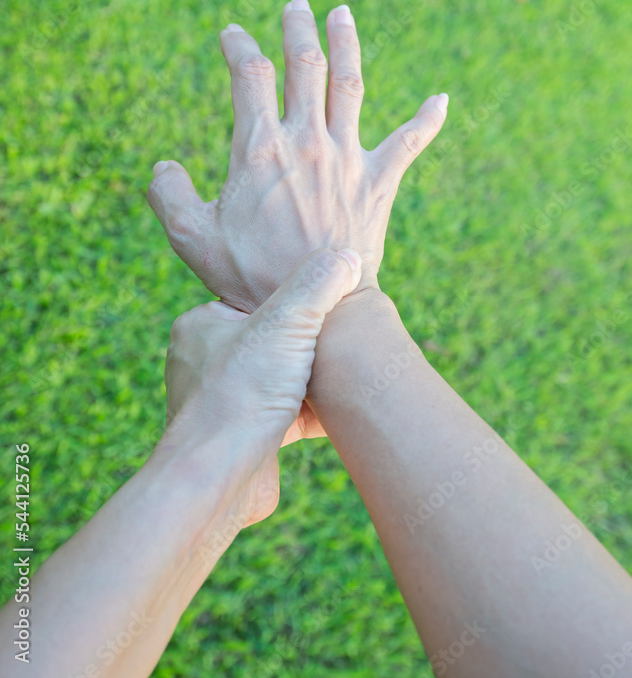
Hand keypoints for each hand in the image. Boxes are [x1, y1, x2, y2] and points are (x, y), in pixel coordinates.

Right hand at [147, 0, 447, 312]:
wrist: (316, 306)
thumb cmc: (249, 276)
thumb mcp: (191, 238)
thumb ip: (169, 196)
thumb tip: (162, 166)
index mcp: (260, 148)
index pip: (249, 74)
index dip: (238, 46)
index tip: (231, 34)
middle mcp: (307, 141)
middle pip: (304, 65)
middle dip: (297, 28)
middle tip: (296, 6)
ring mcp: (347, 158)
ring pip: (350, 84)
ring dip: (346, 43)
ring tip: (341, 14)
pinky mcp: (378, 182)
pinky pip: (408, 142)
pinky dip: (426, 119)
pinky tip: (441, 99)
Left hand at [162, 247, 361, 525]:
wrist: (218, 483)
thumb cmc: (241, 395)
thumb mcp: (287, 323)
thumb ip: (317, 284)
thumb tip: (345, 258)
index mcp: (201, 325)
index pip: (256, 300)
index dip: (296, 301)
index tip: (330, 303)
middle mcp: (203, 363)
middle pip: (271, 340)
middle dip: (307, 344)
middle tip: (345, 339)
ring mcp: (221, 403)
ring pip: (278, 380)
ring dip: (312, 380)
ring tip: (347, 374)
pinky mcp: (241, 440)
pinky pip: (283, 416)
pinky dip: (311, 414)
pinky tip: (340, 412)